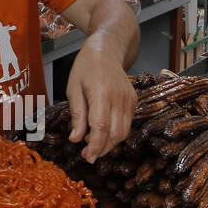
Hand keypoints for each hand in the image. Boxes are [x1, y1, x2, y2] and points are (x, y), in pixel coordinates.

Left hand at [65, 44, 135, 162]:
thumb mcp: (73, 89)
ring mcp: (129, 99)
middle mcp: (119, 97)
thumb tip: (75, 139)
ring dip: (109, 143)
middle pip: (115, 133)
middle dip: (102, 148)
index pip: (101, 127)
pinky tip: (102, 132)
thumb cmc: (86, 67)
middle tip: (87, 155)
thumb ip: (77, 115)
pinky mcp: (134, 101)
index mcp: (101, 93)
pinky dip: (115, 133)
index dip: (95, 146)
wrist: (107, 50)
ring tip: (93, 144)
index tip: (87, 157)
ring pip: (124, 132)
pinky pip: (127, 124)